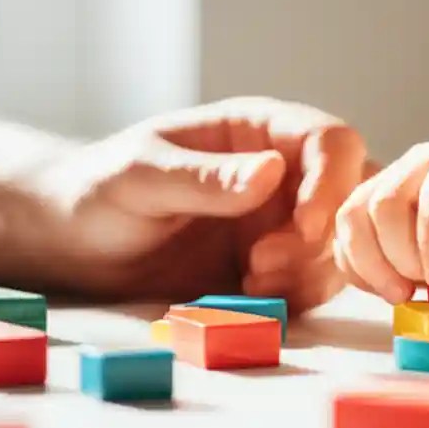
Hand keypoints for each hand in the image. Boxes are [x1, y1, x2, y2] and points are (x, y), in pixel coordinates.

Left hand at [38, 97, 368, 311]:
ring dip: (310, 272)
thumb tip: (271, 172)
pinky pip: (315, 283)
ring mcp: (281, 221)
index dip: (333, 184)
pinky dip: (298, 296)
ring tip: (251, 283)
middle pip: (353, 196)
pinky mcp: (273, 267)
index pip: (333, 143)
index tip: (302, 228)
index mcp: (259, 130)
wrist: (74, 244)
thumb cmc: (98, 191)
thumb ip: (203, 178)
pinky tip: (251, 297)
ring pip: (340, 246)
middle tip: (263, 265)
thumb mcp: (140, 177)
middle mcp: (283, 173)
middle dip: (325, 237)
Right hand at [332, 133, 428, 302]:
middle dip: (401, 257)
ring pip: (355, 216)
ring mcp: (391, 176)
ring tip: (403, 294)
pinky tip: (388, 287)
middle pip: (387, 202)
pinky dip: (358, 269)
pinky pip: (345, 235)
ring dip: (372, 266)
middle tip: (428, 289)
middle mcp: (424, 158)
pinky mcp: (369, 202)